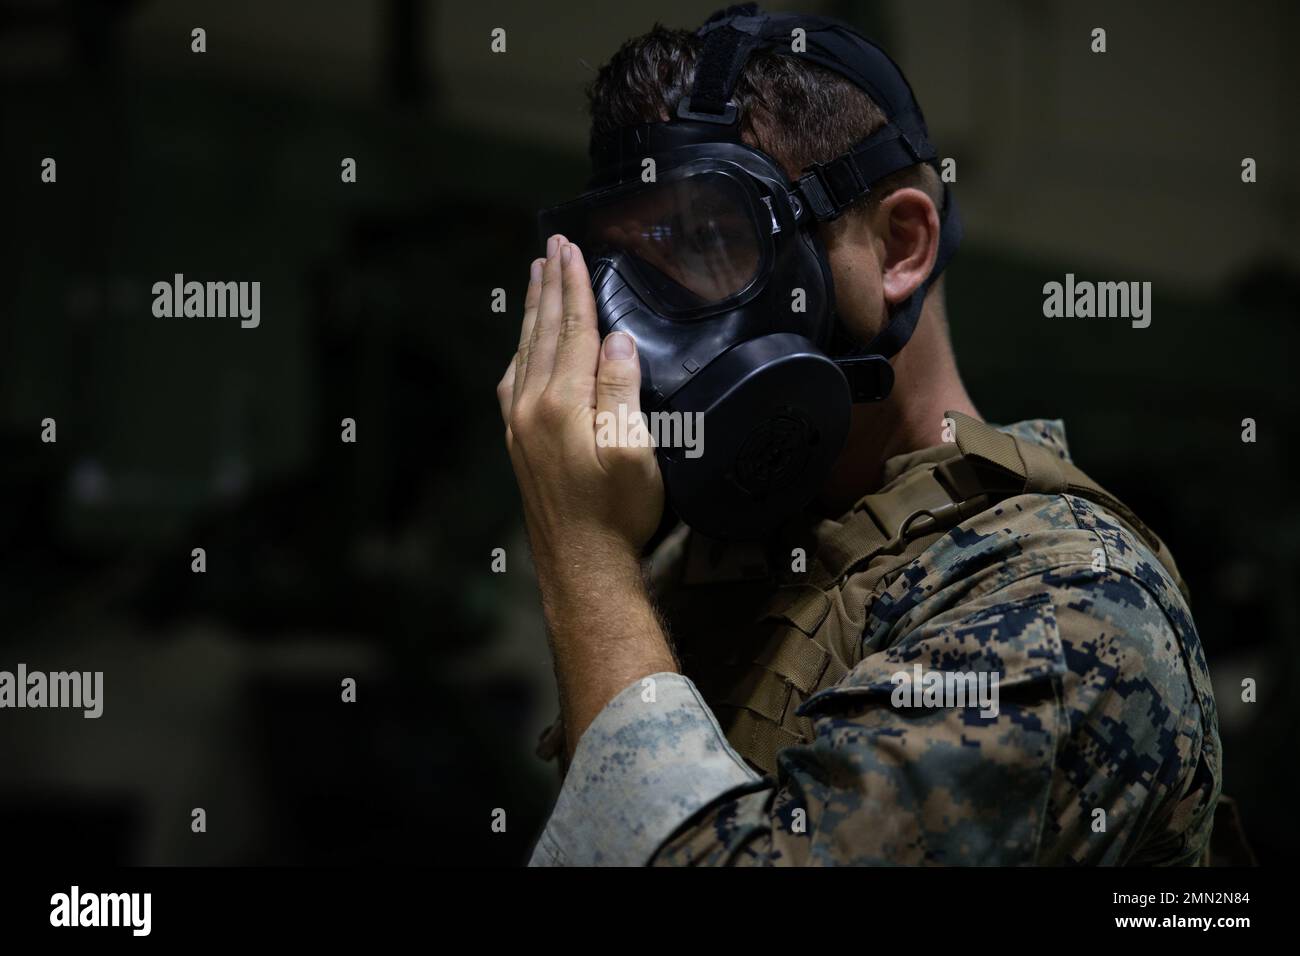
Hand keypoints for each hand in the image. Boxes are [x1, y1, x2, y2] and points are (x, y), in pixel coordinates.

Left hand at [496, 235, 664, 574]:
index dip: (575, 288)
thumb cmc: (616, 513)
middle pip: (544, 332)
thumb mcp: (632, 452)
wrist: (580, 566)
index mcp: (562, 403)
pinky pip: (515, 378)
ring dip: (534, 311)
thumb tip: (616, 340)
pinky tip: (525, 343)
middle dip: (550, 286)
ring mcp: (519, 425)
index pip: (573, 331)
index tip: (573, 250)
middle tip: (552, 247)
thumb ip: (621, 392)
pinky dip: (523, 348)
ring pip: (526, 351)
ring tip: (537, 276)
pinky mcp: (518, 443)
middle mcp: (531, 406)